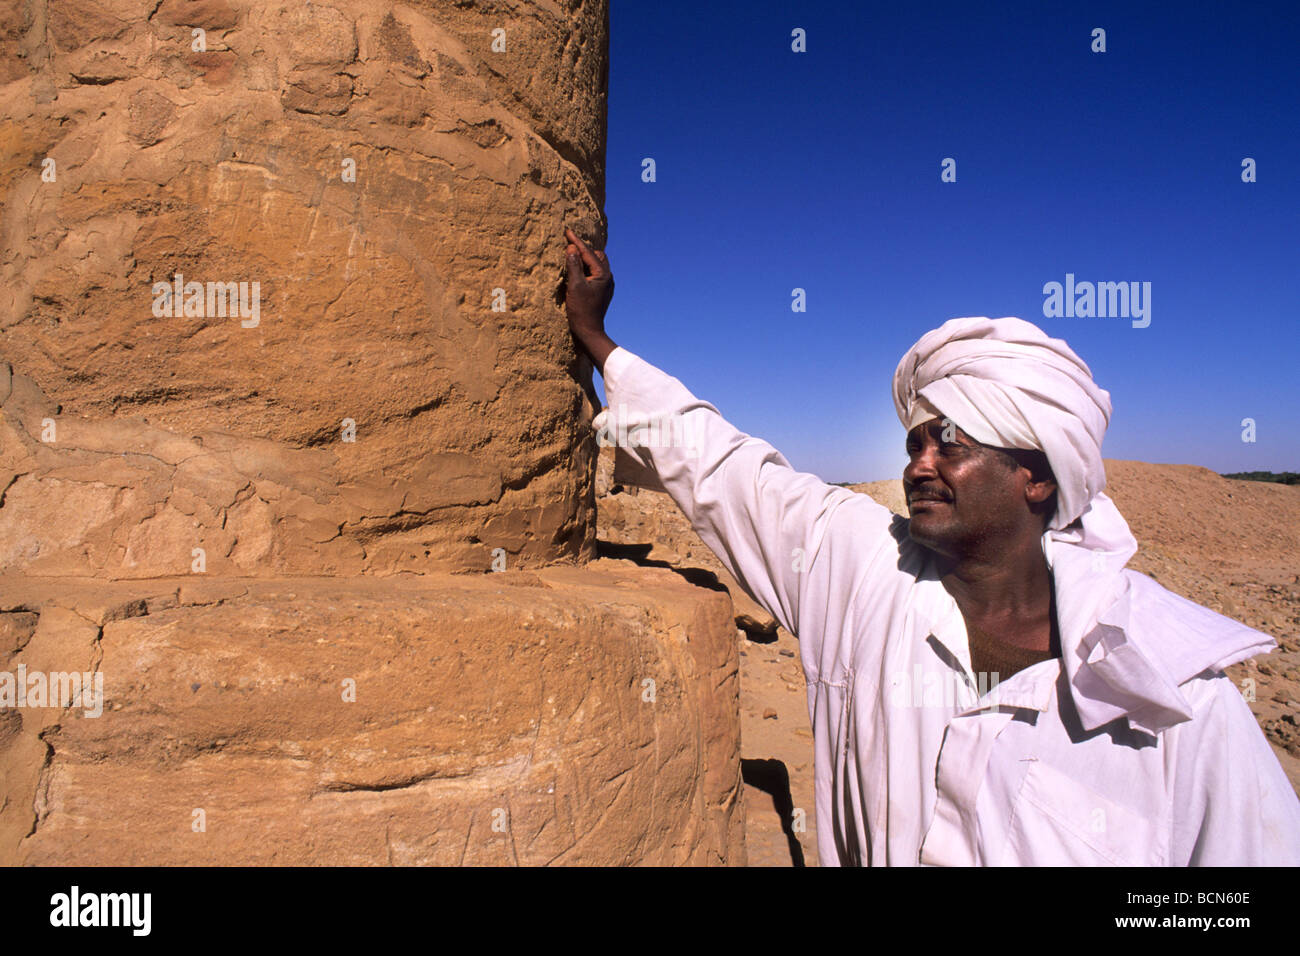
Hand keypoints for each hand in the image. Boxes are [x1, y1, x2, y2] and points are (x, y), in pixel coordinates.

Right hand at [564, 227, 614, 341]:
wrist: (589, 332)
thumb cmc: (581, 311)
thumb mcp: (574, 286)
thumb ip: (573, 266)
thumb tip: (571, 248)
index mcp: (603, 274)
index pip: (587, 252)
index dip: (576, 241)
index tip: (567, 231)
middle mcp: (608, 277)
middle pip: (596, 255)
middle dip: (583, 248)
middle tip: (568, 243)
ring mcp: (606, 285)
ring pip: (597, 264)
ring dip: (585, 258)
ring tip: (572, 255)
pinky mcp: (602, 291)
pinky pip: (595, 273)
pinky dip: (586, 268)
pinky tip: (578, 270)